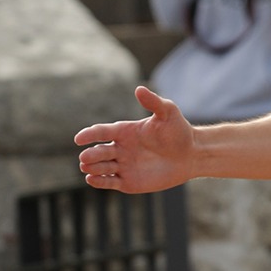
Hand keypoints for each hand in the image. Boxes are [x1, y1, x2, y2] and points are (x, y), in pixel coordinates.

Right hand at [74, 86, 194, 192]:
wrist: (191, 155)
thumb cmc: (178, 131)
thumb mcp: (167, 113)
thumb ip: (153, 102)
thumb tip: (139, 89)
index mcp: (124, 131)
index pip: (101, 132)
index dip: (89, 135)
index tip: (79, 139)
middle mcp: (120, 148)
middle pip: (99, 151)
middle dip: (90, 155)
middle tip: (84, 158)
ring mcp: (123, 165)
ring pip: (101, 167)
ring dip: (92, 167)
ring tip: (86, 167)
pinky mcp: (128, 181)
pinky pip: (109, 182)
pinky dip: (99, 181)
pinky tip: (92, 179)